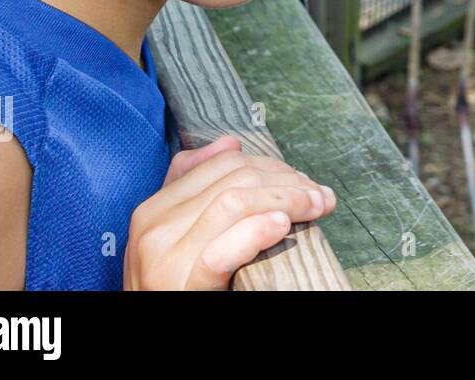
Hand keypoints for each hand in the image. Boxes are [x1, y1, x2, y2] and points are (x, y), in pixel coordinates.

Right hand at [122, 135, 335, 289]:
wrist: (154, 333)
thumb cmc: (172, 285)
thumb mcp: (172, 235)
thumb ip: (193, 187)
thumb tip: (229, 142)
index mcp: (154, 209)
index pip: (222, 165)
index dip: (271, 166)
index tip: (303, 180)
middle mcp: (154, 228)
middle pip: (234, 181)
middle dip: (287, 182)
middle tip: (321, 195)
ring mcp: (165, 259)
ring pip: (234, 204)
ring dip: (286, 201)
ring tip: (316, 207)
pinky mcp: (182, 288)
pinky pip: (222, 251)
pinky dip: (255, 233)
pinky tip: (281, 227)